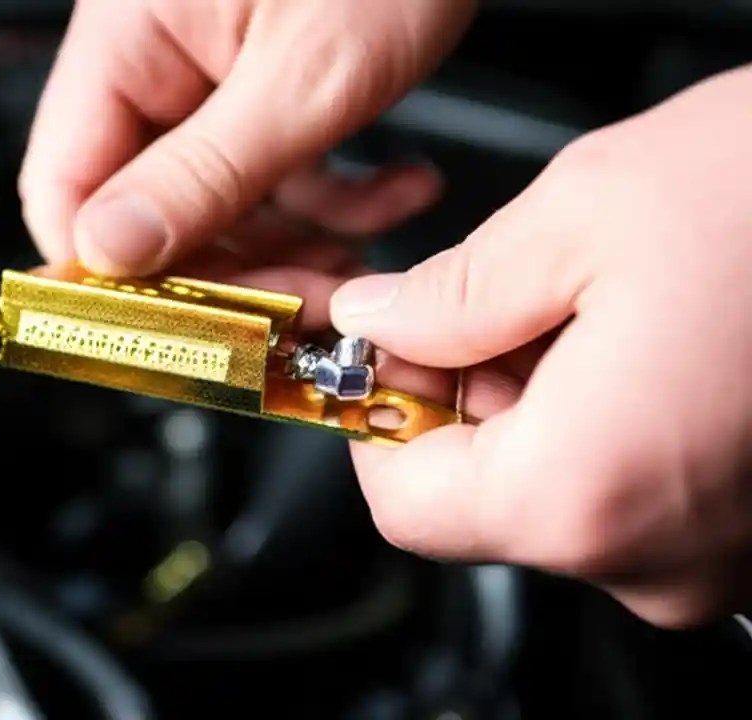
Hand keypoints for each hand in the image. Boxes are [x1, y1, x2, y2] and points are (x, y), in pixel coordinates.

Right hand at [18, 0, 476, 275]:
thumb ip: (205, 173)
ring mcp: (215, 66)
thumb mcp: (305, 76)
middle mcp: (158, 54)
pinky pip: (276, 164)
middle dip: (226, 269)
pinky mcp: (270, 75)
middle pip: (146, 204)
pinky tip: (395, 189)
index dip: (106, 270)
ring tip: (359, 254)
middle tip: (292, 309)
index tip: (167, 328)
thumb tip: (109, 253)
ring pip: (220, 197)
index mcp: (128, 39)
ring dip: (293, 240)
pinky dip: (337, 193)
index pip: (65, 183)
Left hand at [332, 64, 751, 627]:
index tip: (394, 352)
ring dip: (555, 405)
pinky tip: (667, 341)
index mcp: (588, 490)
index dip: (380, 420)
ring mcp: (730, 560)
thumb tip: (381, 322)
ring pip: (572, 494)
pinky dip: (628, 424)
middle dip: (476, 400)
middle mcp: (662, 558)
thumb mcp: (582, 214)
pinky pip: (653, 496)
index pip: (405, 505)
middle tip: (516, 302)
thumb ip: (450, 293)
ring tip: (613, 308)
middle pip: (490, 501)